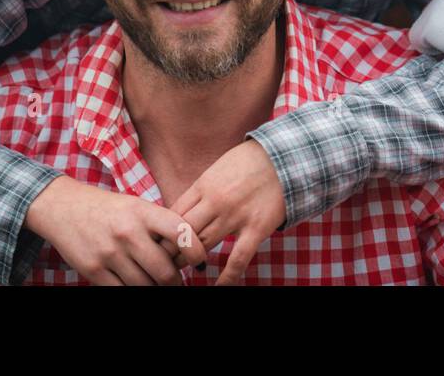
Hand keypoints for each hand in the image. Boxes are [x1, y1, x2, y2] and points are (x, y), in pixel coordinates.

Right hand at [25, 176, 208, 285]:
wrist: (64, 208)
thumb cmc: (109, 209)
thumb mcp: (136, 206)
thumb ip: (160, 225)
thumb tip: (188, 251)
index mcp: (142, 212)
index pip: (180, 232)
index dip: (195, 250)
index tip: (198, 260)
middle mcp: (127, 232)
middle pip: (164, 271)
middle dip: (175, 281)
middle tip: (176, 280)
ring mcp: (109, 253)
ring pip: (145, 286)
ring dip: (154, 287)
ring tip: (155, 281)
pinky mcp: (93, 270)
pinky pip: (122, 291)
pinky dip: (133, 290)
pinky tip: (136, 283)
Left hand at [170, 139, 284, 285]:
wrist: (284, 157)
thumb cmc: (248, 162)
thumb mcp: (217, 169)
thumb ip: (201, 190)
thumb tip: (182, 210)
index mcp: (204, 185)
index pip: (173, 214)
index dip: (163, 231)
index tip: (159, 243)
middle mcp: (215, 201)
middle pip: (184, 232)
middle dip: (171, 249)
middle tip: (165, 262)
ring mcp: (236, 216)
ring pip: (204, 245)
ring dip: (191, 260)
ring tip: (182, 270)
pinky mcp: (256, 228)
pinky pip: (238, 258)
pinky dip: (227, 275)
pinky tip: (218, 286)